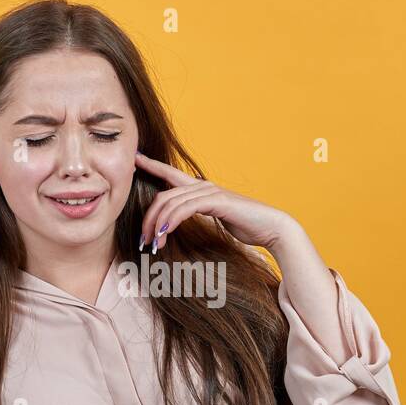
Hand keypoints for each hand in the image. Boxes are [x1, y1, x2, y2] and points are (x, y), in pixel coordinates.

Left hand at [135, 152, 294, 252]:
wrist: (270, 227)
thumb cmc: (244, 225)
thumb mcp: (215, 218)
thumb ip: (198, 214)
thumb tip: (180, 221)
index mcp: (201, 188)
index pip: (170, 174)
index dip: (152, 165)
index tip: (135, 160)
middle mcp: (203, 186)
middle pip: (163, 196)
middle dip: (148, 218)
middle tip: (142, 241)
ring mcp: (210, 192)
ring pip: (171, 203)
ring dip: (157, 225)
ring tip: (152, 244)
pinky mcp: (216, 201)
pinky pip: (185, 208)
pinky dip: (171, 221)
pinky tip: (165, 233)